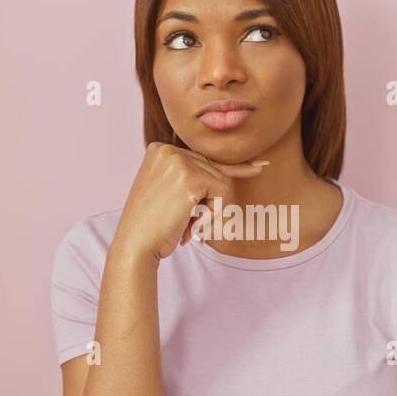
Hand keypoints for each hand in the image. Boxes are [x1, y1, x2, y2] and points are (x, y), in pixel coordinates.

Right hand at [111, 142, 266, 262]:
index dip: (228, 171)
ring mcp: (177, 162)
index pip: (203, 159)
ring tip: (183, 223)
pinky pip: (221, 193)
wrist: (135, 245)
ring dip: (208, 209)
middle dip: (207, 200)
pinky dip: (212, 213)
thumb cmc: (154, 226)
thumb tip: (253, 165)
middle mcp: (167, 150)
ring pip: (220, 182)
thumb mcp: (172, 193)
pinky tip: (190, 222)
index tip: (260, 166)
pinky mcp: (189, 178)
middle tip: (183, 221)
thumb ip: (197, 176)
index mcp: (159, 150)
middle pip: (213, 170)